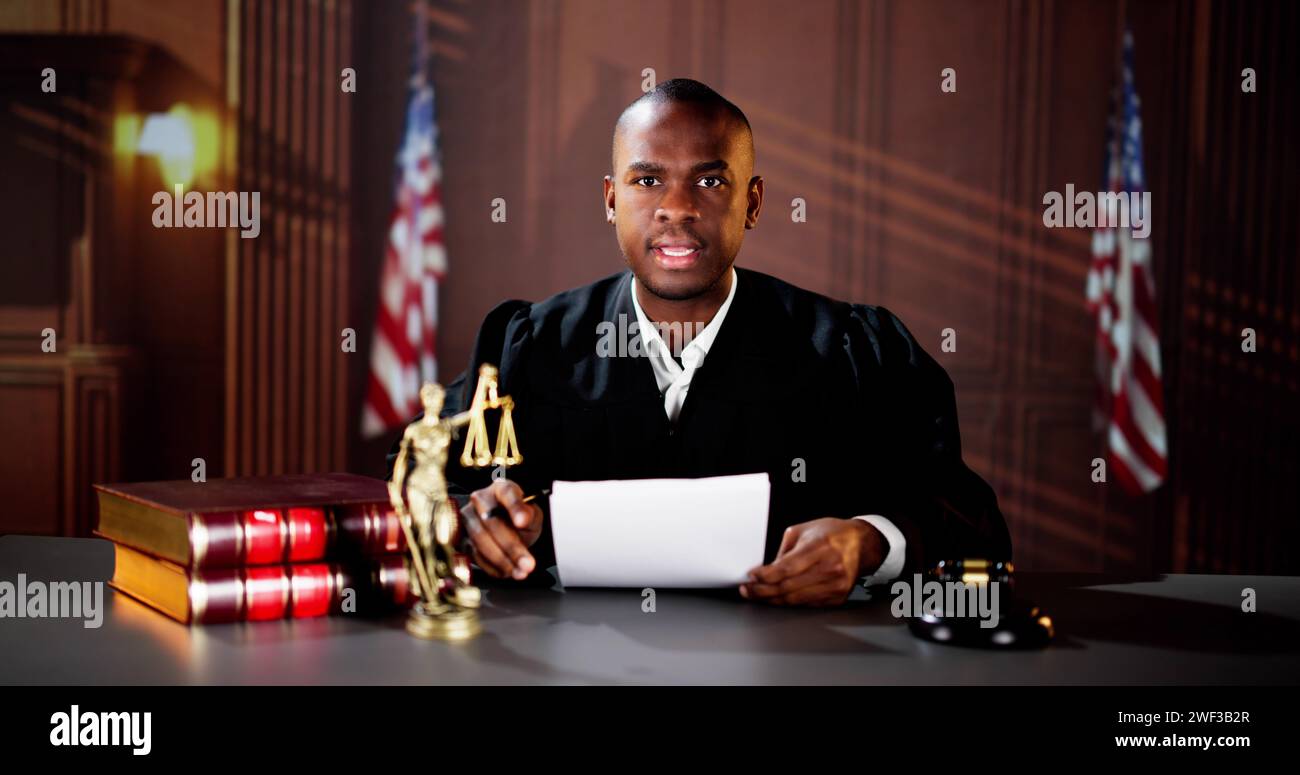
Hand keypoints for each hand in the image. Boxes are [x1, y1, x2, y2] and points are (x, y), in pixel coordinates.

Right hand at [462, 479, 543, 579]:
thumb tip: (524, 518)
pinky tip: (505, 572)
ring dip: (502, 561)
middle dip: (511, 547)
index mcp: (501, 488)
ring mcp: (466, 518)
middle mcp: (480, 499)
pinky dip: (491, 567)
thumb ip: (531, 515)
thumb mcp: (532, 516)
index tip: (523, 522)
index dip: (515, 507)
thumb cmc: (517, 520)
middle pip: (492, 522)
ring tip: (520, 571)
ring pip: (480, 541)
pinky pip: (473, 555)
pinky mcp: (459, 538)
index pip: (507, 492)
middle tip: (528, 563)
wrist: (505, 531)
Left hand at [739, 518, 884, 606]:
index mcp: (820, 547)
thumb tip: (766, 570)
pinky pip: (807, 604)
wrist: (861, 544)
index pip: (786, 568)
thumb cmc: (831, 533)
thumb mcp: (802, 530)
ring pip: (795, 600)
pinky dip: (790, 601)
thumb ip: (784, 550)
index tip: (750, 577)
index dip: (764, 576)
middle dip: (762, 591)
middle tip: (748, 590)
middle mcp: (830, 568)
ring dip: (773, 599)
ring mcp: (835, 585)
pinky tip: (778, 597)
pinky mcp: (837, 597)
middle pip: (788, 587)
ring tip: (758, 594)